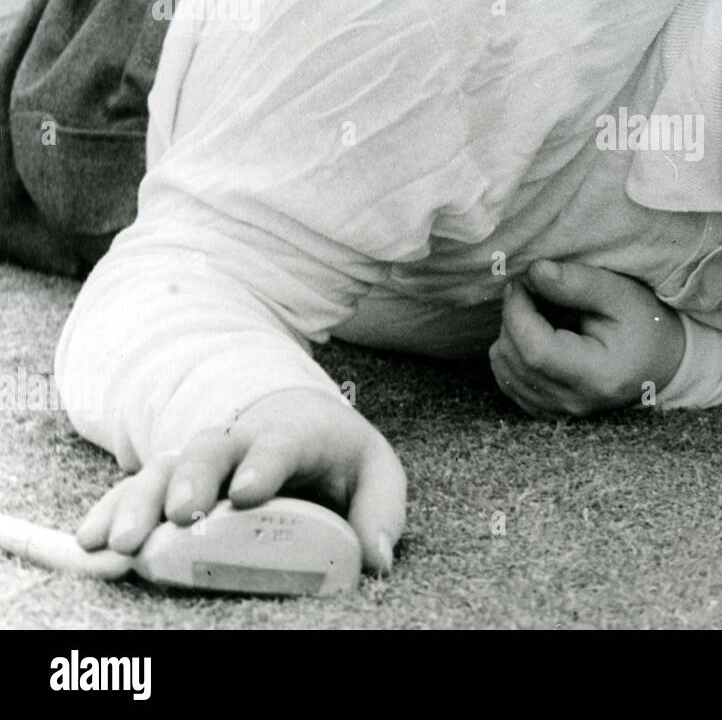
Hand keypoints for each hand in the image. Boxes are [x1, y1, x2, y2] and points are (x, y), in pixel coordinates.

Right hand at [74, 387, 405, 574]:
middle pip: (211, 451)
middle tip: (179, 515)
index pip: (281, 444)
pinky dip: (110, 512)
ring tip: (118, 541)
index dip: (265, 464)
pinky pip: (135, 492)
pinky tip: (89, 541)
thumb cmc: (337, 454)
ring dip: (139, 503)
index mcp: (295, 434)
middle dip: (193, 481)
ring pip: (164, 470)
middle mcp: (240, 441)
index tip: (248, 492)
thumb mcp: (374, 471)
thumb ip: (381, 510)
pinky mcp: (170, 482)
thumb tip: (379, 557)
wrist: (294, 416)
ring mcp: (200, 460)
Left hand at [489, 260, 684, 418]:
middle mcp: (574, 402)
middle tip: (534, 290)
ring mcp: (559, 411)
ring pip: (504, 370)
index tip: (523, 282)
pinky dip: (513, 353)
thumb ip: (578, 282)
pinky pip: (509, 381)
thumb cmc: (647, 324)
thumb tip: (534, 272)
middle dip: (513, 317)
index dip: (517, 312)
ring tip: (539, 313)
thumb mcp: (622, 294)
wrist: (664, 362)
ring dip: (511, 334)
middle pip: (514, 359)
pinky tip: (537, 335)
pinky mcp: (548, 411)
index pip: (535, 350)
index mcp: (597, 376)